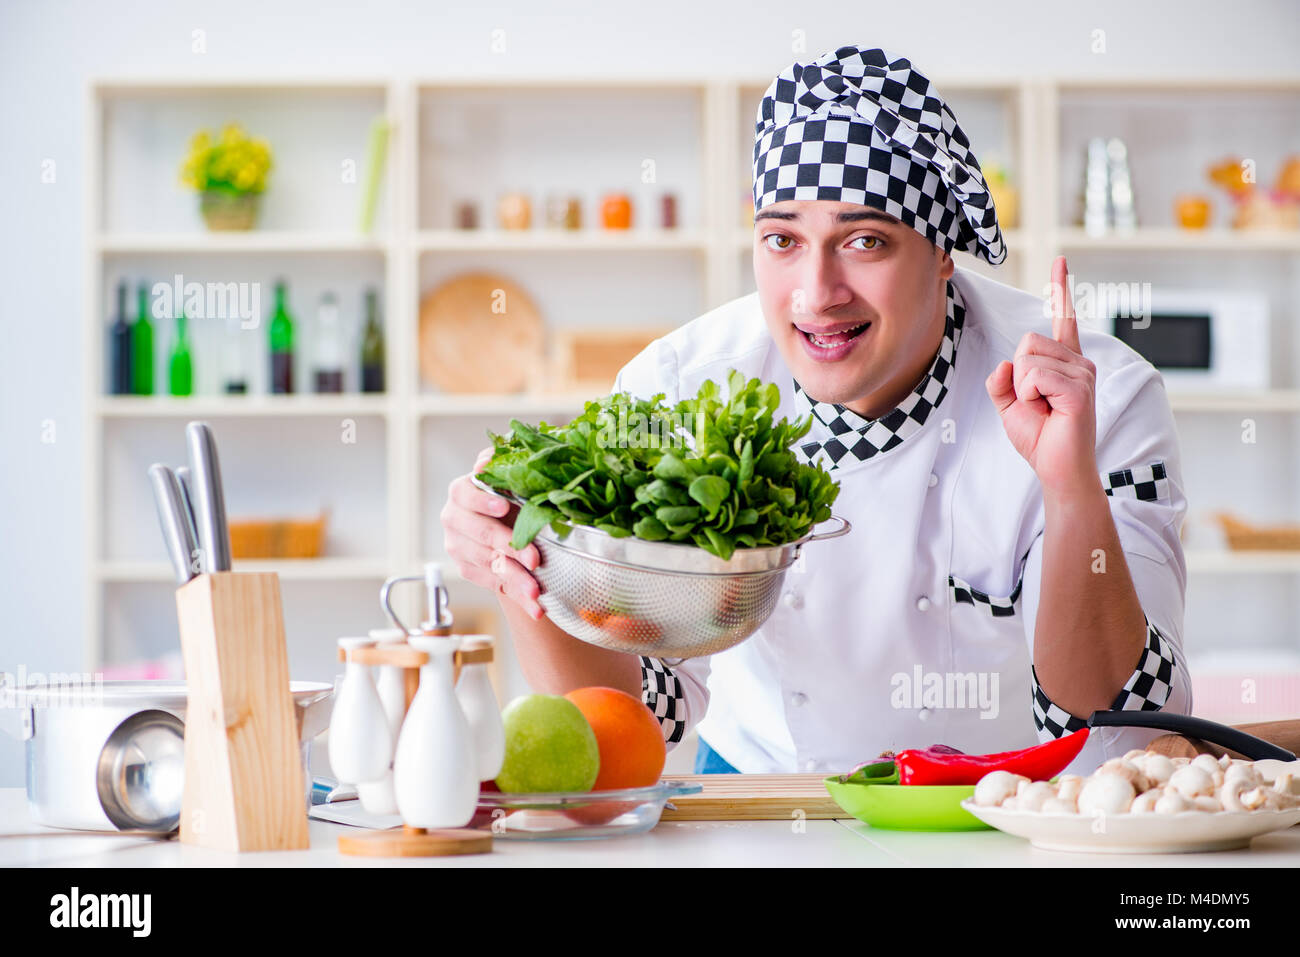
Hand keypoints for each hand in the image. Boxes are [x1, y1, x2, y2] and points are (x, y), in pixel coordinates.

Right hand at [440, 446, 544, 619]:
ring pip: (489, 564)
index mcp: (460, 492)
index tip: (504, 507)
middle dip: (511, 547)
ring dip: (516, 579)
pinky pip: (496, 585)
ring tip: (537, 591)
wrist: (508, 524)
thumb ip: (501, 464)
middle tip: (535, 558)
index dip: (483, 501)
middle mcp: (454, 519)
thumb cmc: (510, 494)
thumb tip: (489, 459)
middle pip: (482, 534)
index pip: (465, 494)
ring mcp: (458, 548)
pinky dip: (518, 598)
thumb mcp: (508, 476)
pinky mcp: (469, 571)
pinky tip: (536, 608)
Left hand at [985, 256, 1099, 498]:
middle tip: (1034, 402)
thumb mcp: (1009, 405)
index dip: (1060, 289)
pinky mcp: (1079, 387)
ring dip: (1024, 388)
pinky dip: (1030, 395)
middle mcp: (1078, 362)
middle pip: (1028, 342)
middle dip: (1018, 375)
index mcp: (1064, 362)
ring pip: (1028, 360)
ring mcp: (1082, 373)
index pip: (1062, 319)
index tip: (1060, 260)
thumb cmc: (1039, 438)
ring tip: (1043, 408)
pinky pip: (1034, 376)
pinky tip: (1048, 409)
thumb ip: (1002, 381)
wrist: (1056, 468)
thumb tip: (1004, 363)